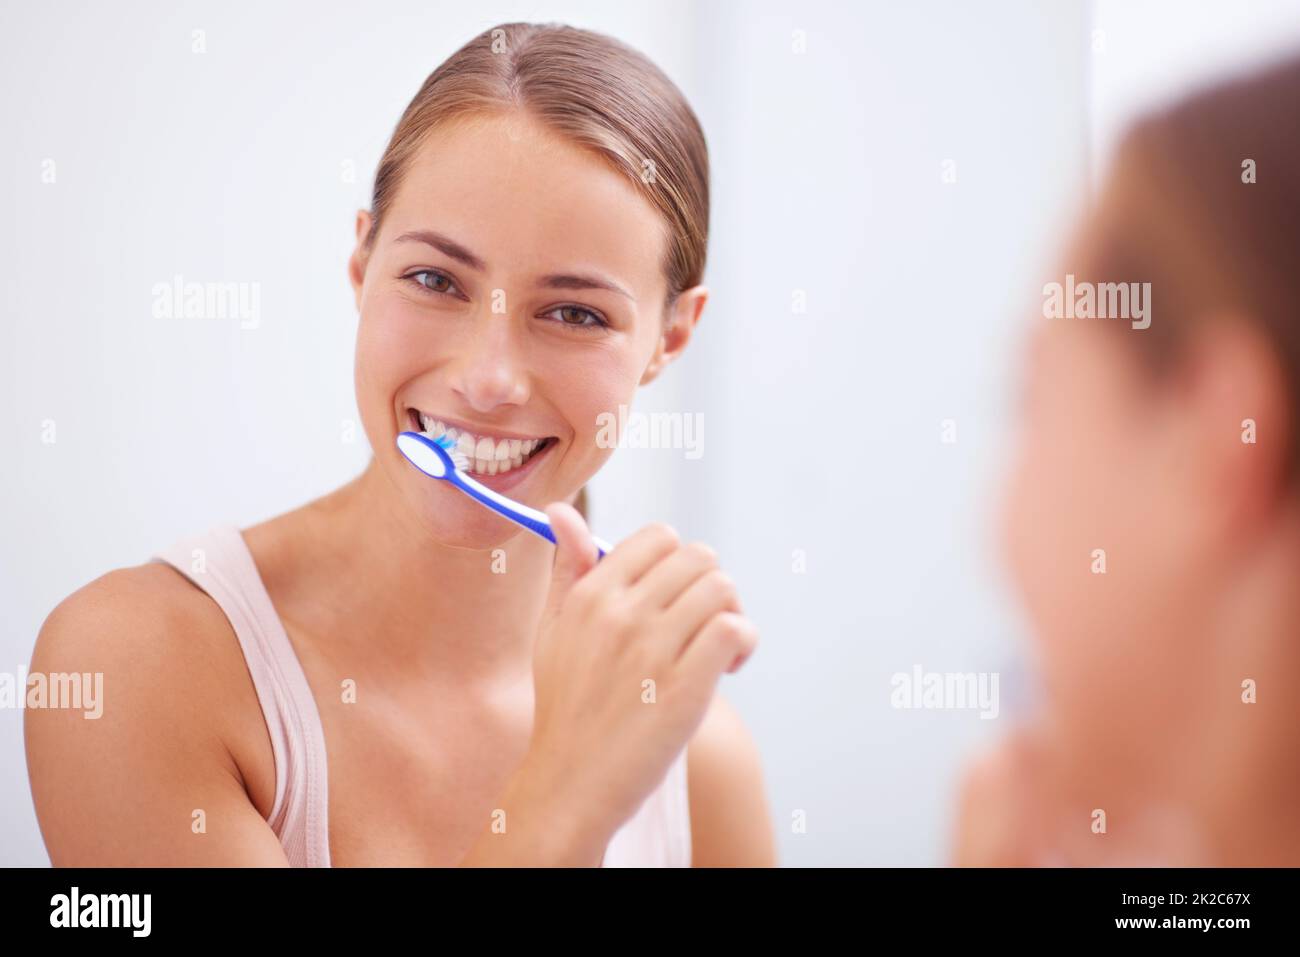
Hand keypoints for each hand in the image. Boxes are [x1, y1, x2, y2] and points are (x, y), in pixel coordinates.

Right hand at [522, 502, 757, 849]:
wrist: (570, 784)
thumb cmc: (566, 707)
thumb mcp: (553, 630)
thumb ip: (568, 567)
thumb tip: (562, 510)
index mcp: (589, 594)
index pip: (659, 537)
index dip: (677, 564)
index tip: (675, 599)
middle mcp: (620, 614)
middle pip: (699, 557)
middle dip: (710, 587)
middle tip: (702, 626)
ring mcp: (653, 650)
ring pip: (721, 588)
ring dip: (732, 615)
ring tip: (718, 650)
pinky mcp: (685, 687)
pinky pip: (734, 630)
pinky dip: (743, 642)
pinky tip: (728, 667)